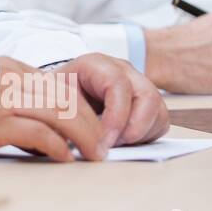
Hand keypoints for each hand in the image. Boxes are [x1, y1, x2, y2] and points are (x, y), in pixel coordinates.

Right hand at [0, 57, 108, 161]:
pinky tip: (65, 159)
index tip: (96, 131)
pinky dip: (58, 148)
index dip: (85, 109)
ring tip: (95, 156)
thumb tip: (49, 124)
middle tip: (104, 148)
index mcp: (6, 66)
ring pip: (60, 113)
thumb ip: (14, 98)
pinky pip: (38, 134)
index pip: (61, 85)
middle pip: (67, 97)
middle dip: (93, 125)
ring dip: (85, 138)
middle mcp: (5, 77)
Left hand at [52, 53, 167, 148]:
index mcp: (97, 65)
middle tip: (113, 146)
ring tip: (114, 144)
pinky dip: (146, 137)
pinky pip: (160, 122)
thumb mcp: (52, 99)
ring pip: (158, 111)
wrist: (60, 94)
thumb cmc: (56, 96)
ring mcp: (138, 86)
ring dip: (140, 134)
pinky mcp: (147, 104)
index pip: (118, 84)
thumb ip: (65, 112)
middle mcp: (123, 71)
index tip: (106, 140)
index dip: (116, 115)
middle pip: (148, 96)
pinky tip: (122, 140)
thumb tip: (81, 139)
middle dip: (135, 128)